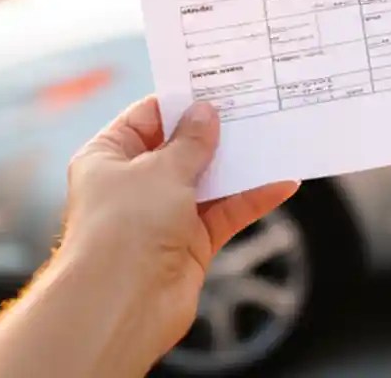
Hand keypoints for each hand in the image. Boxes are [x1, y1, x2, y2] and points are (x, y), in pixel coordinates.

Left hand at [61, 97, 298, 366]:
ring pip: (208, 181)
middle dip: (216, 132)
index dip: (181, 102)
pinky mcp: (189, 244)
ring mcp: (162, 215)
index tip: (218, 86)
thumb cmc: (126, 227)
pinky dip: (252, 199)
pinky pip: (225, 213)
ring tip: (275, 137)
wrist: (121, 304)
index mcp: (108, 157)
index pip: (147, 117)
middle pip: (181, 149)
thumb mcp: (162, 169)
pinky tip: (283, 183)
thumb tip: (206, 112)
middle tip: (254, 107)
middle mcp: (133, 184)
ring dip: (239, 165)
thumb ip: (191, 141)